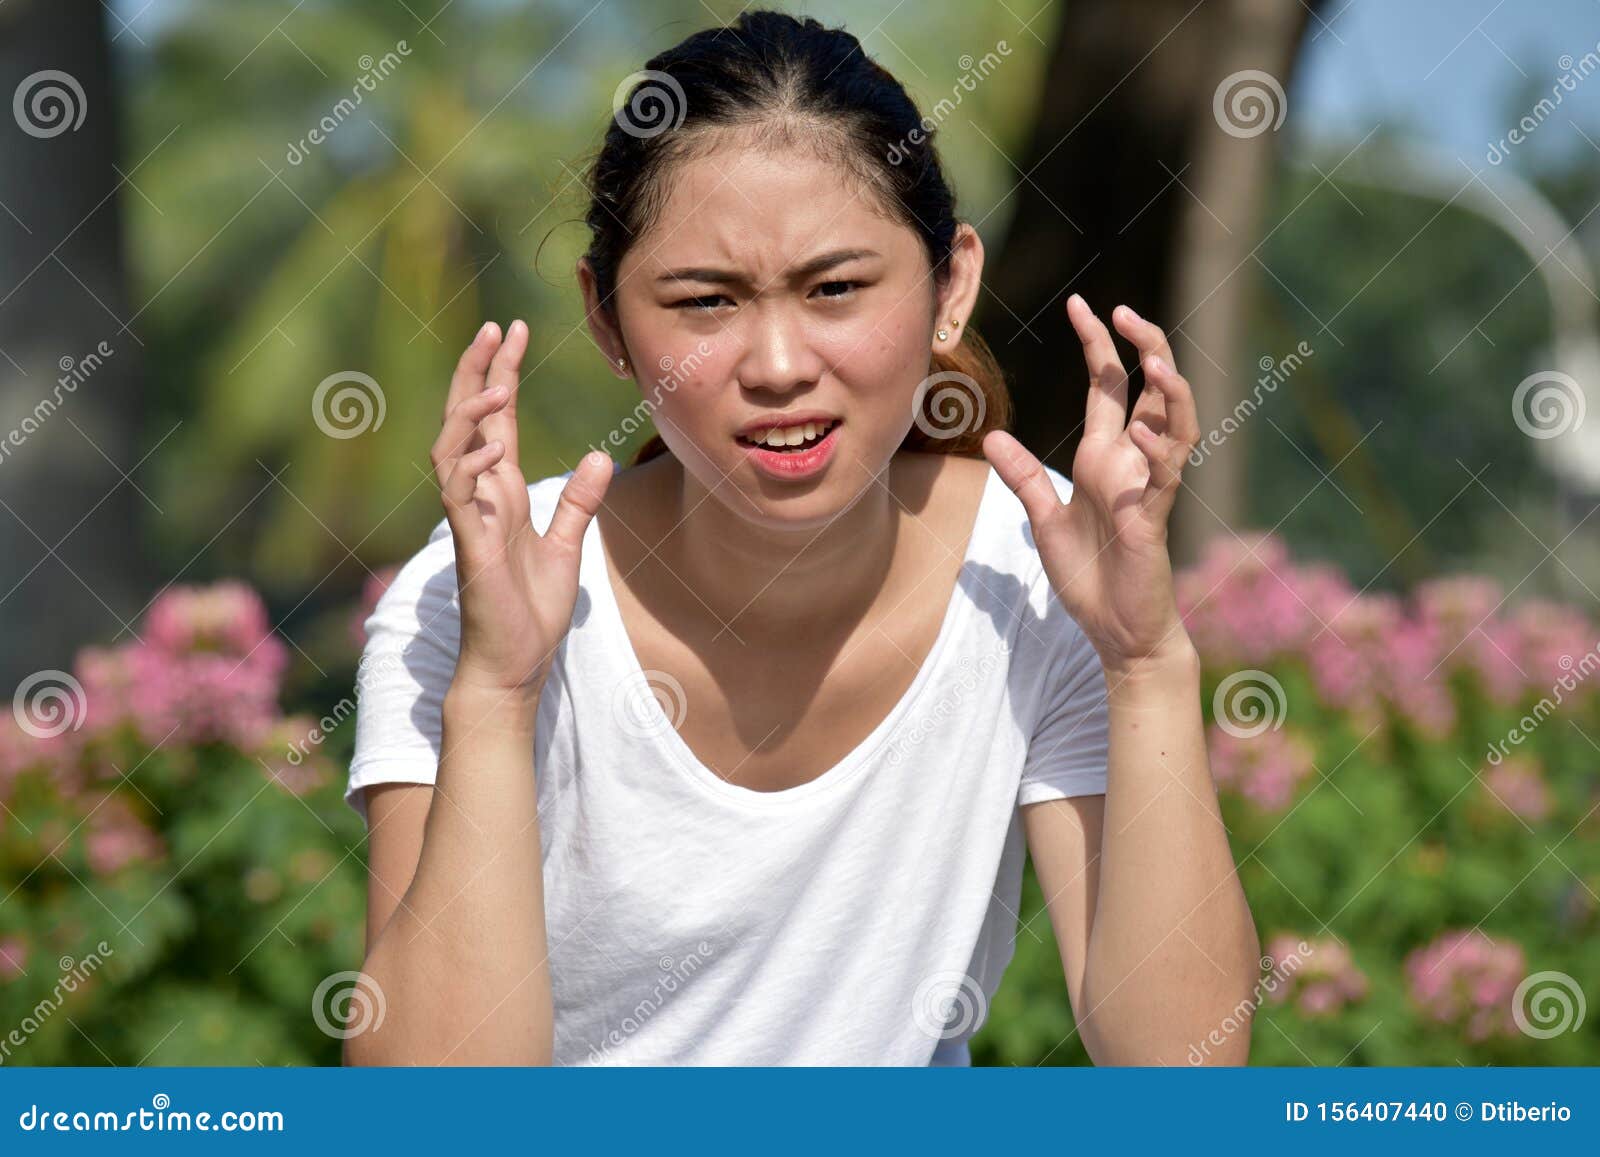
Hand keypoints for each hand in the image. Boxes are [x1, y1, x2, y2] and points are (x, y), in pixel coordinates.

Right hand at [431, 319, 612, 699]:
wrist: (513, 664)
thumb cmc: (530, 612)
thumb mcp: (566, 545)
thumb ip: (578, 501)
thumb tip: (599, 457)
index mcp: (502, 493)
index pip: (496, 420)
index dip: (501, 373)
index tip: (513, 331)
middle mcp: (479, 497)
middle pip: (468, 419)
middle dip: (479, 371)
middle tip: (496, 327)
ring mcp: (468, 518)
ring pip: (452, 448)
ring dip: (470, 411)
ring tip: (498, 381)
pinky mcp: (467, 545)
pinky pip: (458, 493)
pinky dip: (472, 463)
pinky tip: (494, 442)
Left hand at [982, 295, 1199, 675]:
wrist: (1117, 629)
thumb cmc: (1089, 577)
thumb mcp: (1042, 520)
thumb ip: (1023, 477)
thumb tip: (991, 438)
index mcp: (1104, 456)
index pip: (1108, 387)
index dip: (1098, 345)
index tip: (1082, 304)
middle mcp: (1132, 462)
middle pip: (1152, 390)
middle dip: (1144, 347)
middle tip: (1123, 311)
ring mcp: (1148, 486)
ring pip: (1175, 423)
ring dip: (1168, 390)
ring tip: (1151, 358)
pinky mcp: (1154, 518)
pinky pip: (1165, 476)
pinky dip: (1159, 450)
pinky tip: (1144, 429)